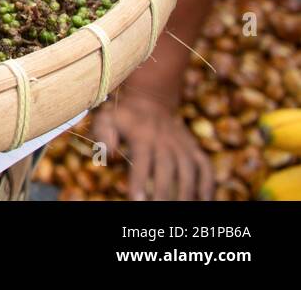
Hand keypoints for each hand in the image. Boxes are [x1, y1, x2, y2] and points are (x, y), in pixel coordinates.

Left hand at [91, 94, 213, 200]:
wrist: (151, 100)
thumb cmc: (124, 117)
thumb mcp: (107, 118)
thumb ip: (103, 134)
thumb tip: (107, 154)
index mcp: (142, 137)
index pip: (141, 162)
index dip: (139, 181)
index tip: (136, 200)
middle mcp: (164, 142)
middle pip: (167, 169)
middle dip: (163, 192)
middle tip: (158, 210)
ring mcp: (182, 146)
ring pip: (189, 170)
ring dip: (187, 192)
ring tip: (182, 210)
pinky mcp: (194, 149)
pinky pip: (205, 167)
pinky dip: (208, 184)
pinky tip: (205, 201)